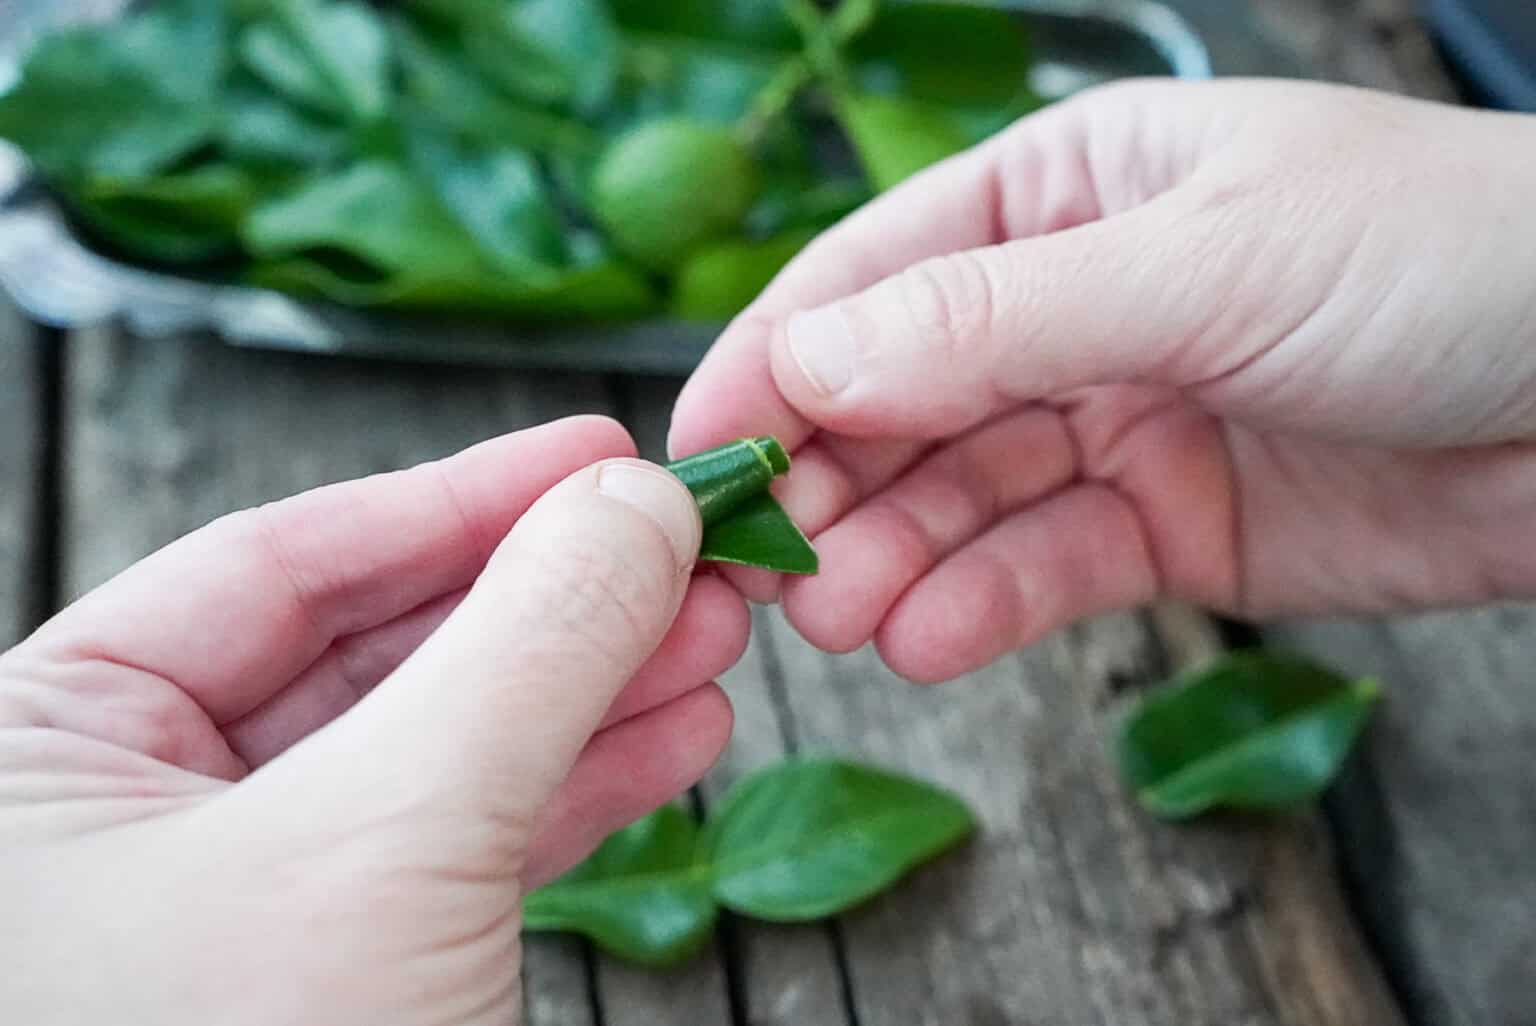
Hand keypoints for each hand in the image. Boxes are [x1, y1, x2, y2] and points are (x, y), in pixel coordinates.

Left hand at [1, 416, 744, 1024]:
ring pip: (440, 747)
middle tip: (694, 542)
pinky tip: (676, 737)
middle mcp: (125, 812)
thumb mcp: (387, 844)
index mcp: (45, 747)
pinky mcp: (334, 973)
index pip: (283, 563)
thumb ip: (521, 651)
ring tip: (718, 634)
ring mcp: (237, 899)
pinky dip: (577, 790)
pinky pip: (463, 845)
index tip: (603, 453)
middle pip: (381, 647)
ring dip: (590, 689)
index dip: (464, 496)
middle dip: (553, 598)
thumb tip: (641, 502)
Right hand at [670, 78, 1535, 682]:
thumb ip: (998, 321)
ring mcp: (1113, 419)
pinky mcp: (1167, 525)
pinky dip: (983, 603)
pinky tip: (924, 638)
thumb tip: (811, 363)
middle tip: (769, 567)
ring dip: (891, 556)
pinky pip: (1046, 564)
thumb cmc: (1440, 256)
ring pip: (961, 494)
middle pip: (901, 397)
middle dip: (832, 480)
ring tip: (836, 619)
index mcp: (1063, 191)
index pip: (876, 275)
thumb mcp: (1204, 265)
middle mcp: (1068, 305)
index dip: (778, 358)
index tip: (697, 445)